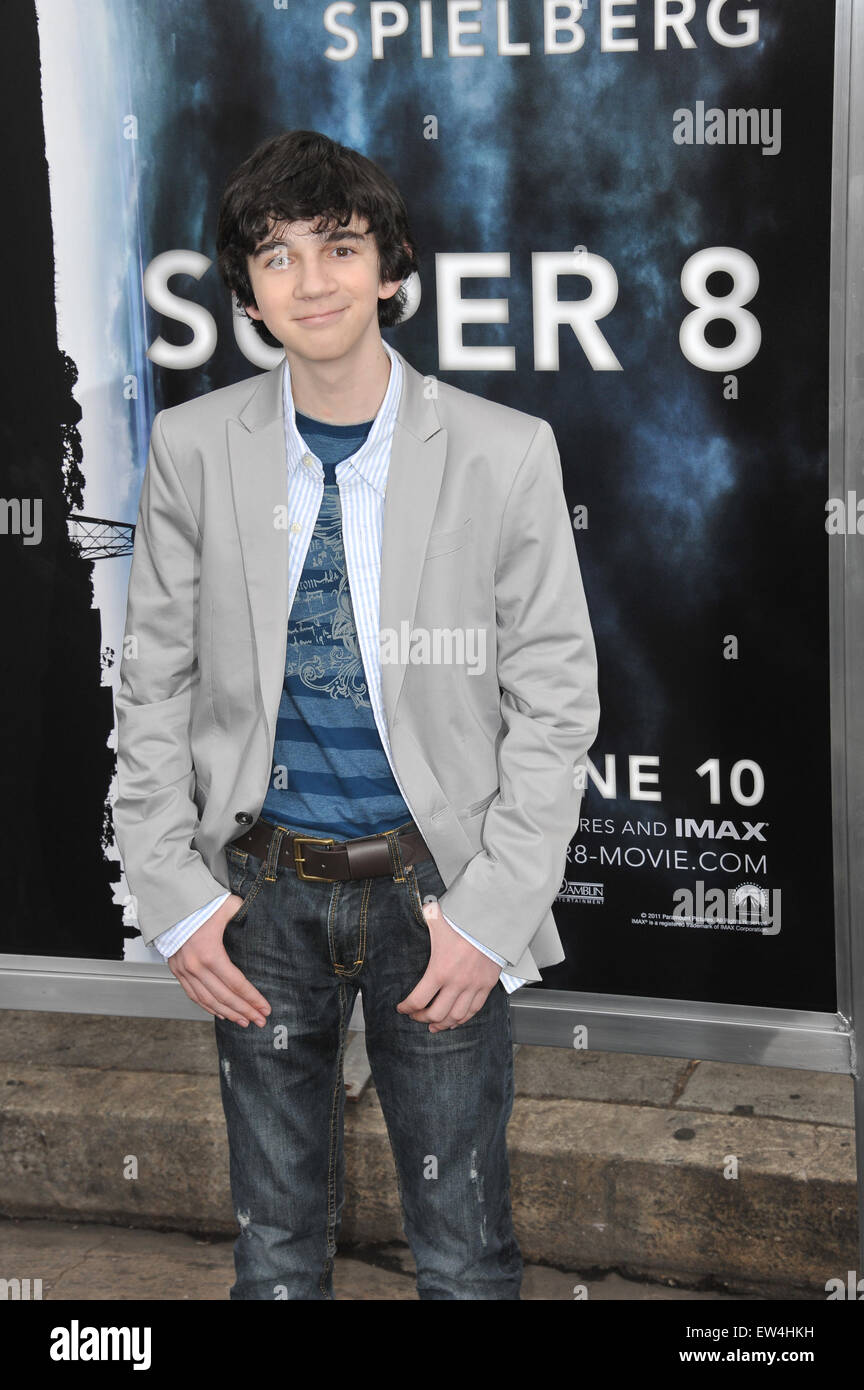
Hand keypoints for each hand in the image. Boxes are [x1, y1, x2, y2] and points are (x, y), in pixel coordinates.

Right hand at [167, 896, 271, 1027]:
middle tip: (260, 1020)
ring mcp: (184, 970)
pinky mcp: (177, 970)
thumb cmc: (197, 904)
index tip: (264, 1008)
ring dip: (228, 1013)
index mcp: (210, 953)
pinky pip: (193, 995)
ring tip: (243, 1021)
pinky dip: (208, 1007)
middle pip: (225, 997)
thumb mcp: (227, 905)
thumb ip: (244, 913)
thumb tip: (257, 916)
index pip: (236, 983)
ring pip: (208, 1001)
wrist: (168, 904)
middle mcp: (196, 966)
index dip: (252, 998)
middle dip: (245, 1011)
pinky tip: (221, 1013)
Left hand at [396, 898, 501, 1031]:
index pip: (418, 1000)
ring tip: (434, 1025)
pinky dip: (462, 1019)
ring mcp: (473, 986)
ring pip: (456, 1017)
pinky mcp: (486, 985)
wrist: (493, 921)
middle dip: (422, 1018)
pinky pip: (474, 1010)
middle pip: (436, 1014)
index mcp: (440, 969)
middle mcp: (457, 982)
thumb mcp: (436, 919)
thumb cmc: (463, 920)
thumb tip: (416, 911)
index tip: (402, 1008)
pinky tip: (455, 1021)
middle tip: (416, 1016)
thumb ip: (424, 918)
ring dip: (442, 1024)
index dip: (407, 1008)